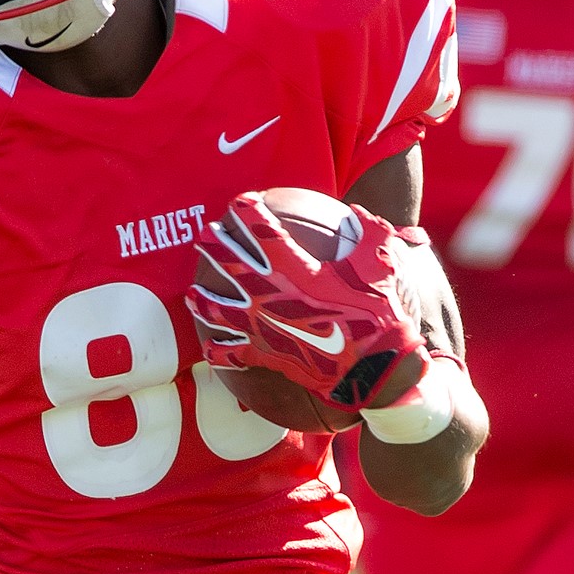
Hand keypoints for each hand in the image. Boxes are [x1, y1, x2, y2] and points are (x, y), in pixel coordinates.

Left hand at [186, 194, 424, 410]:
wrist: (377, 371)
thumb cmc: (382, 316)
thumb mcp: (383, 266)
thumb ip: (369, 233)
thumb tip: (357, 212)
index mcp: (296, 271)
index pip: (263, 233)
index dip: (248, 214)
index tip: (239, 202)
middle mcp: (272, 297)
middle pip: (231, 267)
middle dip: (214, 248)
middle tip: (203, 235)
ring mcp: (265, 329)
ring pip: (221, 313)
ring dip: (204, 301)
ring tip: (190, 293)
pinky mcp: (268, 356)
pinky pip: (235, 356)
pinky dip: (219, 353)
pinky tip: (208, 351)